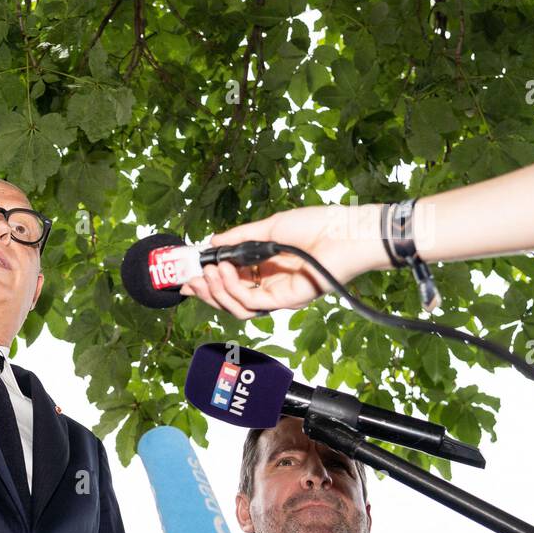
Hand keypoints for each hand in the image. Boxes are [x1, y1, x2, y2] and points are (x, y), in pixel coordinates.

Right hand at [182, 204, 388, 317]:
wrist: (346, 231)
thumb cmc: (317, 225)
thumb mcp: (269, 228)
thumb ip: (239, 238)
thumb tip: (212, 242)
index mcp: (265, 269)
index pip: (230, 282)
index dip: (208, 281)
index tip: (188, 274)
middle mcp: (270, 286)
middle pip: (229, 299)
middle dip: (206, 291)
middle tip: (190, 279)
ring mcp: (278, 296)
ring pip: (236, 307)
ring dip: (217, 292)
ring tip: (209, 272)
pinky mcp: (286, 301)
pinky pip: (251, 303)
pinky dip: (232, 288)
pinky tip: (226, 270)